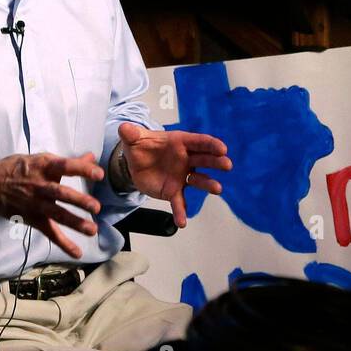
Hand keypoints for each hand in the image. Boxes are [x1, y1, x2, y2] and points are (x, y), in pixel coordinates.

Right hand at [0, 151, 104, 258]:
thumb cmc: (18, 168)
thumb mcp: (41, 159)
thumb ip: (67, 161)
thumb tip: (91, 157)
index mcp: (44, 166)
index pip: (66, 166)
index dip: (82, 169)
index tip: (99, 174)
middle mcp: (41, 185)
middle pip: (61, 193)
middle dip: (79, 201)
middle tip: (96, 207)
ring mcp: (37, 204)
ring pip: (57, 214)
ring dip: (75, 222)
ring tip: (92, 230)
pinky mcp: (33, 218)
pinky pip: (50, 232)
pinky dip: (63, 243)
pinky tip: (77, 252)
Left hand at [117, 122, 231, 227]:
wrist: (135, 164)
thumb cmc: (141, 146)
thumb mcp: (133, 138)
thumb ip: (130, 134)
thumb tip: (123, 128)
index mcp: (180, 142)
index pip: (198, 142)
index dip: (210, 144)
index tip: (222, 148)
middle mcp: (186, 159)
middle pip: (204, 159)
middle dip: (216, 161)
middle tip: (227, 164)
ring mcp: (182, 176)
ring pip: (198, 180)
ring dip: (209, 184)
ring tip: (218, 189)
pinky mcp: (174, 191)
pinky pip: (179, 202)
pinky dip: (181, 212)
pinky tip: (182, 223)